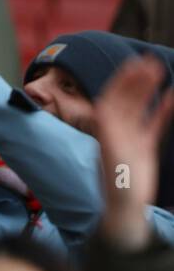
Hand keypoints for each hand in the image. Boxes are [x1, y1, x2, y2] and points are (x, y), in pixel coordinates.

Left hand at [94, 55, 173, 249]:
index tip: (133, 65)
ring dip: (147, 89)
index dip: (122, 82)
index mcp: (106, 132)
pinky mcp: (143, 148)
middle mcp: (116, 131)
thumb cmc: (118, 188)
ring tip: (158, 69)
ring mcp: (130, 137)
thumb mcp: (113, 160)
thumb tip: (104, 113)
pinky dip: (161, 110)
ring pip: (139, 108)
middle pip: (126, 99)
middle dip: (136, 80)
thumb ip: (111, 136)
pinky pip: (153, 123)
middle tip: (150, 61)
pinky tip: (172, 96)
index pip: (112, 100)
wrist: (124, 210)